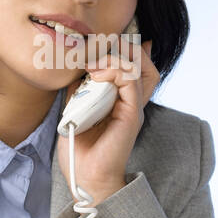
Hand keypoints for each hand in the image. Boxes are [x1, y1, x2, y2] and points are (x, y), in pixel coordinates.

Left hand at [56, 38, 159, 203]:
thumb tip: (76, 66)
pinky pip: (130, 80)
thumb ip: (79, 87)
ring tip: (93, 62)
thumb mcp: (74, 108)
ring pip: (138, 66)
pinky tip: (94, 74)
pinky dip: (113, 71)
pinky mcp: (132, 114)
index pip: (134, 66)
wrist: (86, 176)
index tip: (102, 40)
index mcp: (120, 100)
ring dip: (113, 57)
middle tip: (101, 43)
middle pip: (143, 62)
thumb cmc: (80, 148)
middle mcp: (131, 101)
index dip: (124, 49)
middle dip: (123, 47)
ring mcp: (134, 107)